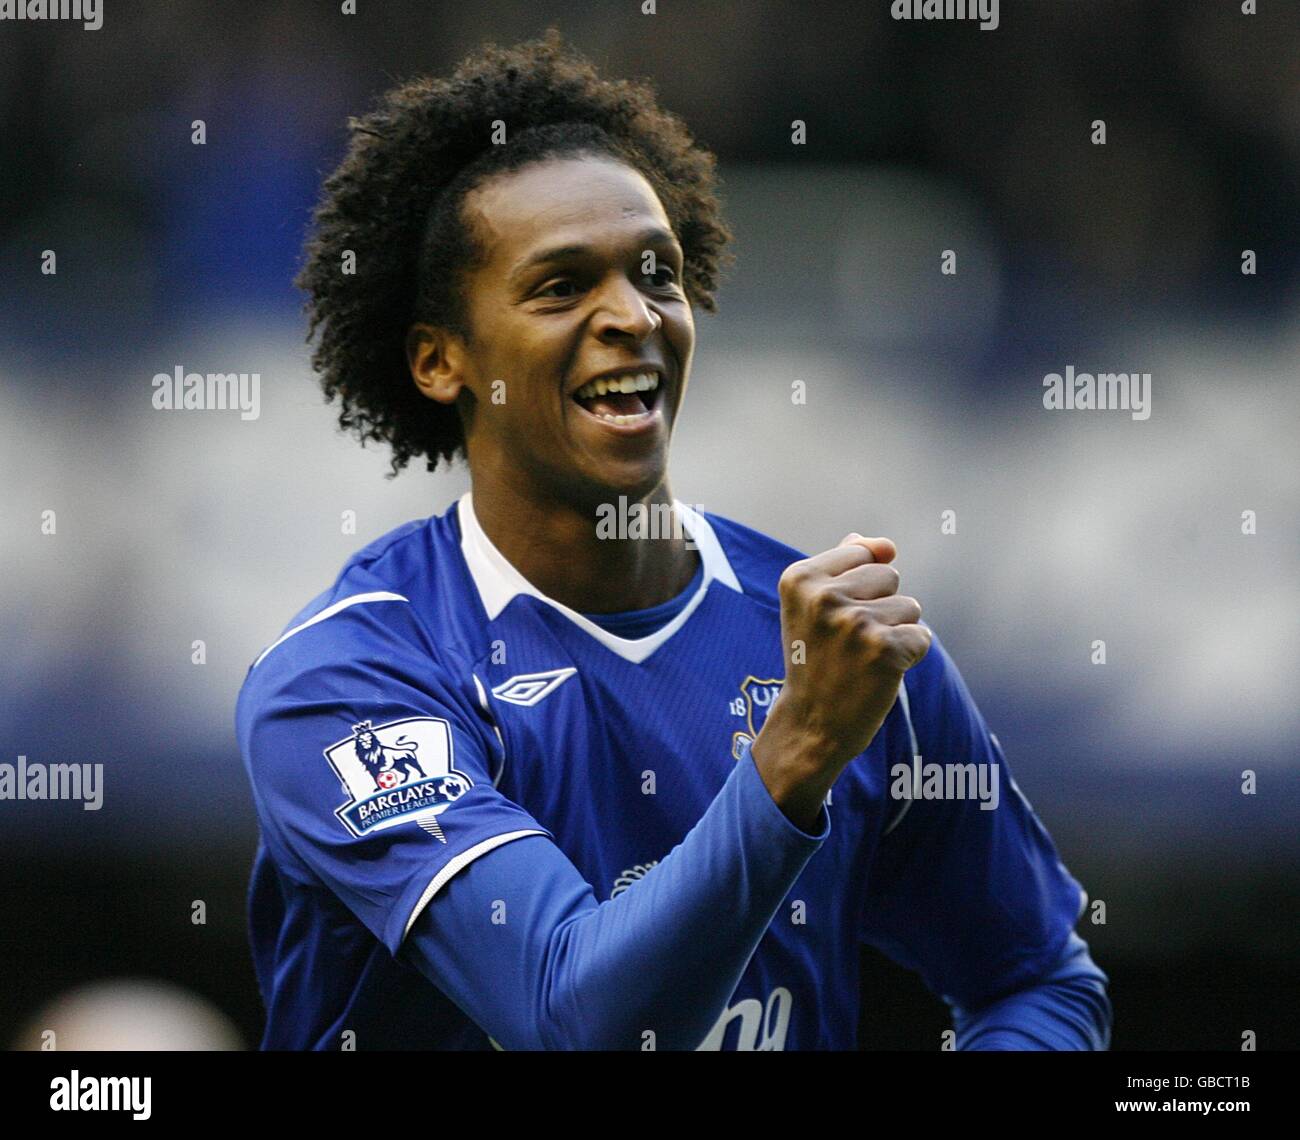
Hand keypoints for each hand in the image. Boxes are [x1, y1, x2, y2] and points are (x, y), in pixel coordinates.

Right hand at [752, 534, 930, 823]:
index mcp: (800, 578)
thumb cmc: (816, 659)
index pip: (863, 551)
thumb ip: (844, 567)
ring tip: (863, 658)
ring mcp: (854, 623)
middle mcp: (824, 596)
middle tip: (850, 641)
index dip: (860, 584)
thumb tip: (882, 544)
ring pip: (910, 606)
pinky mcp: (884, 650)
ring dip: (896, 631)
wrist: (810, 723)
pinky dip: (909, 655)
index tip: (833, 616)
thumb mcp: (813, 607)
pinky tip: (880, 673)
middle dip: (881, 604)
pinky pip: (921, 637)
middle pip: (890, 575)